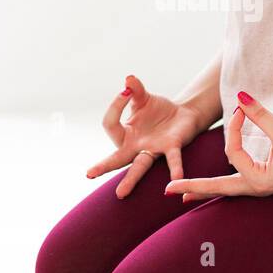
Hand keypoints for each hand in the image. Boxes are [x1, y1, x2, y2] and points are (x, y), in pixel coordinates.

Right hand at [86, 74, 206, 198]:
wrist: (183, 114)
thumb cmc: (158, 110)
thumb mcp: (144, 97)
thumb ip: (136, 89)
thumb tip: (128, 78)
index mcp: (126, 134)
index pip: (110, 124)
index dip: (115, 106)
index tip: (126, 91)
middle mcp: (136, 146)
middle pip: (116, 158)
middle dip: (103, 166)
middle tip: (89, 175)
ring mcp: (153, 150)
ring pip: (140, 166)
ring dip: (131, 180)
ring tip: (121, 194)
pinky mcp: (171, 147)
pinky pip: (172, 159)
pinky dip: (175, 169)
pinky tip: (177, 180)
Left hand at [164, 91, 272, 201]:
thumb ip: (261, 115)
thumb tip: (241, 97)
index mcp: (261, 180)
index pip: (234, 153)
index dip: (234, 129)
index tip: (242, 111)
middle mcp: (258, 188)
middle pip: (219, 188)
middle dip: (194, 187)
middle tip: (169, 190)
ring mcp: (260, 188)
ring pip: (226, 189)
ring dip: (204, 189)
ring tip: (182, 195)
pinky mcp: (263, 182)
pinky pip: (236, 185)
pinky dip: (220, 185)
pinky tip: (210, 189)